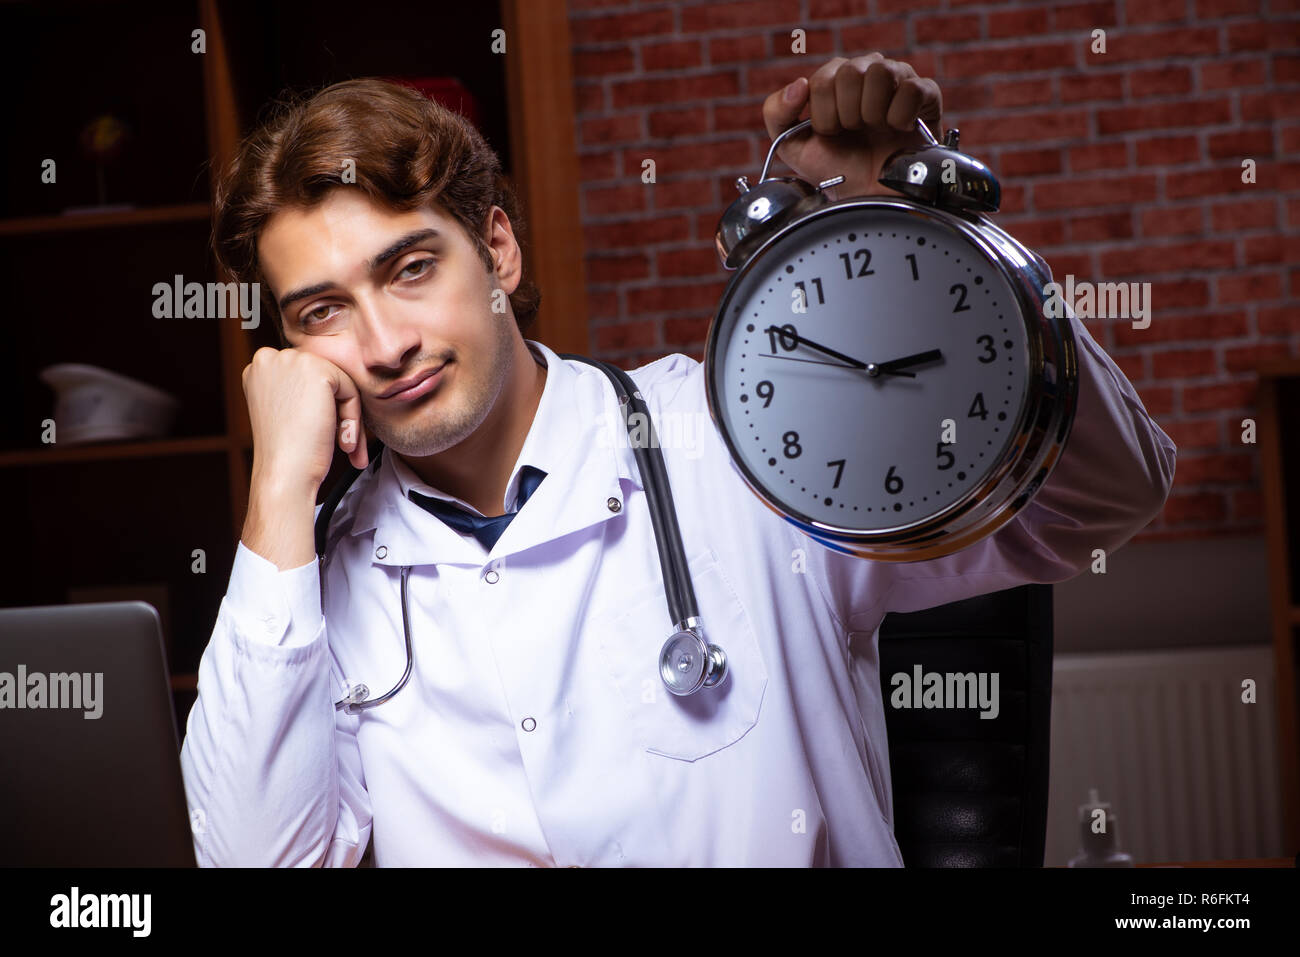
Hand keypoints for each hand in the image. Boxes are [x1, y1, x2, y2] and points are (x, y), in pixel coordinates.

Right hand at [241, 346, 369, 499]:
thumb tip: (323, 383)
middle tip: (341, 444)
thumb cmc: (287, 452)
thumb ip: (297, 389)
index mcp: (258, 369)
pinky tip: (342, 440)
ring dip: (347, 417)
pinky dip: (353, 418)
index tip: (317, 437)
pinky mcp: (316, 369)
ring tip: (344, 445)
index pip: (304, 378)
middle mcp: (269, 358)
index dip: (318, 409)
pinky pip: (350, 390)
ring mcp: (291, 360)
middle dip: (336, 412)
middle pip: (322, 378)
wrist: (284, 473)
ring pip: (339, 384)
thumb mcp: (285, 411)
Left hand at [761, 53, 942, 200]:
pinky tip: (898, 129)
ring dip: (873, 114)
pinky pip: (911, 89)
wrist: (872, 194)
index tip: (833, 134)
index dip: (825, 116)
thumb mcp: (791, 146)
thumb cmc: (836, 168)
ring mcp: (897, 77)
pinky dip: (900, 117)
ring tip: (876, 130)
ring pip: (880, 73)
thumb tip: (799, 85)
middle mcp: (866, 70)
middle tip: (855, 133)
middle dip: (847, 116)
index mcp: (835, 77)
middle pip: (850, 72)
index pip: (822, 80)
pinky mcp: (925, 92)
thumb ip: (776, 112)